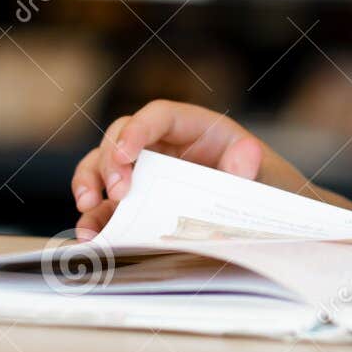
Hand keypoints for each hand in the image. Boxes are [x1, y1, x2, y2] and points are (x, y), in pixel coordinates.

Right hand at [71, 100, 302, 239]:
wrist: (263, 215)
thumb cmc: (261, 185)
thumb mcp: (263, 171)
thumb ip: (251, 164)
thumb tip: (246, 155)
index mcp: (194, 127)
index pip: (158, 116)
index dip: (138, 129)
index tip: (127, 154)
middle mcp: (163, 144)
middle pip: (121, 136)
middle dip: (111, 160)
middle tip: (120, 192)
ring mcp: (146, 172)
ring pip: (102, 165)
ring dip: (89, 182)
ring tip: (88, 207)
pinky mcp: (136, 202)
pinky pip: (105, 204)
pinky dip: (94, 217)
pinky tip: (91, 235)